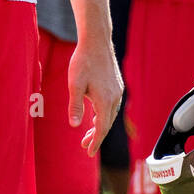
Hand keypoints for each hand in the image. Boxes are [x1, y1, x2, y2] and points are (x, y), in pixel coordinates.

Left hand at [67, 36, 122, 158]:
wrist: (97, 42)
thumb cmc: (82, 62)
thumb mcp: (74, 85)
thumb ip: (75, 106)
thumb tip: (75, 126)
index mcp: (105, 100)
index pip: (101, 128)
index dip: (95, 141)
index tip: (88, 152)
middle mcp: (115, 98)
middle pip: (107, 124)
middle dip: (96, 136)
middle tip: (85, 146)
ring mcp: (118, 91)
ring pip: (110, 115)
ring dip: (100, 125)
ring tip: (88, 133)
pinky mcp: (117, 85)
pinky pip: (112, 106)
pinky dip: (104, 115)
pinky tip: (95, 116)